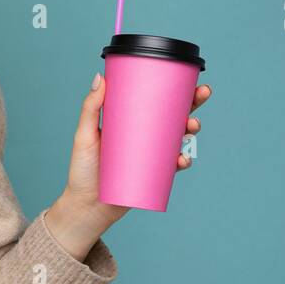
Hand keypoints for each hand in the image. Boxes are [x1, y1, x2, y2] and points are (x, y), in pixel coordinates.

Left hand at [47, 74, 211, 257]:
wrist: (86, 207)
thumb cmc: (82, 170)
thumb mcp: (84, 135)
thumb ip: (90, 108)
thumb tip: (101, 77)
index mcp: (130, 122)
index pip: (155, 101)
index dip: (174, 89)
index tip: (188, 78)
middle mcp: (144, 137)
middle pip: (174, 116)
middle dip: (193, 105)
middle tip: (202, 94)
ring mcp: (151, 156)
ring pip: (179, 139)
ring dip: (191, 131)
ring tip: (191, 127)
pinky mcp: (154, 175)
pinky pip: (174, 166)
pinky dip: (183, 161)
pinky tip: (182, 159)